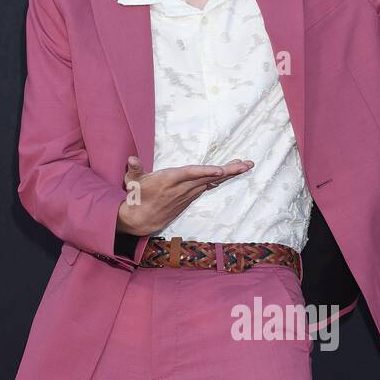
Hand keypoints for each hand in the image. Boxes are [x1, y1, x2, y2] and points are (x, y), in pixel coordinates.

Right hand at [116, 154, 253, 235]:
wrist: (141, 220)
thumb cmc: (136, 197)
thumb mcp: (132, 181)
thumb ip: (134, 168)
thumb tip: (132, 159)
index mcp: (169, 180)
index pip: (190, 174)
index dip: (206, 172)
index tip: (221, 171)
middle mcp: (181, 188)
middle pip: (208, 177)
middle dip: (228, 171)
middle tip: (247, 164)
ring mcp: (187, 194)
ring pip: (210, 181)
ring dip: (228, 174)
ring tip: (244, 166)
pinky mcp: (188, 198)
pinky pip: (206, 186)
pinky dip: (217, 179)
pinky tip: (229, 173)